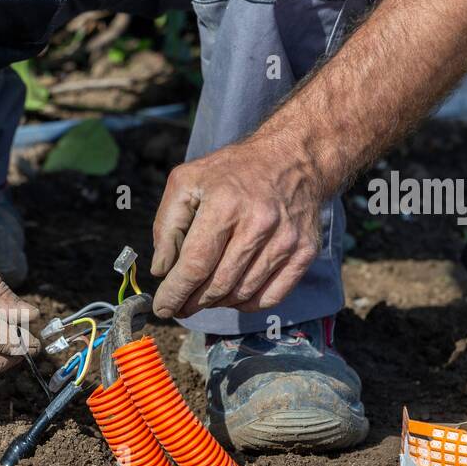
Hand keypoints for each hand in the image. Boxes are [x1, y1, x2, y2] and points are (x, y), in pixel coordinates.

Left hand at [150, 135, 326, 318]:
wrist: (293, 158)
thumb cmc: (232, 171)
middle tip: (180, 305)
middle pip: (218, 284)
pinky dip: (246, 304)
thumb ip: (166, 225)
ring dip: (217, 303)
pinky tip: (232, 295)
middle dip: (192, 302)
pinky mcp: (305, 252)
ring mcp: (286, 240)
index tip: (163, 307)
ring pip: (242, 294)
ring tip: (204, 296)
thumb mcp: (187, 181)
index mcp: (226, 205)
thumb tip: (162, 270)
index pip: (195, 265)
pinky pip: (270, 297)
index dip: (175, 293)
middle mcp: (259, 224)